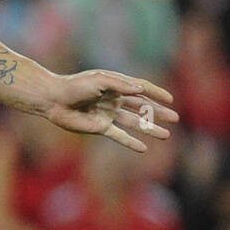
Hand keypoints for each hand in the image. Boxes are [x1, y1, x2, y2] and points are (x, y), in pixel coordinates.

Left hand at [43, 71, 177, 151]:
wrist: (54, 99)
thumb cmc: (75, 86)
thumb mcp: (99, 80)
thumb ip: (121, 85)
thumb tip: (142, 90)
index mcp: (116, 85)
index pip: (141, 89)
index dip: (156, 93)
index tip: (170, 100)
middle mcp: (115, 99)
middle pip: (141, 107)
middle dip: (158, 113)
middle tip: (175, 119)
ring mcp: (108, 114)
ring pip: (134, 123)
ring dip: (150, 128)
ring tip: (166, 135)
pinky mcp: (100, 127)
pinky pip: (119, 136)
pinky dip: (131, 142)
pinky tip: (143, 148)